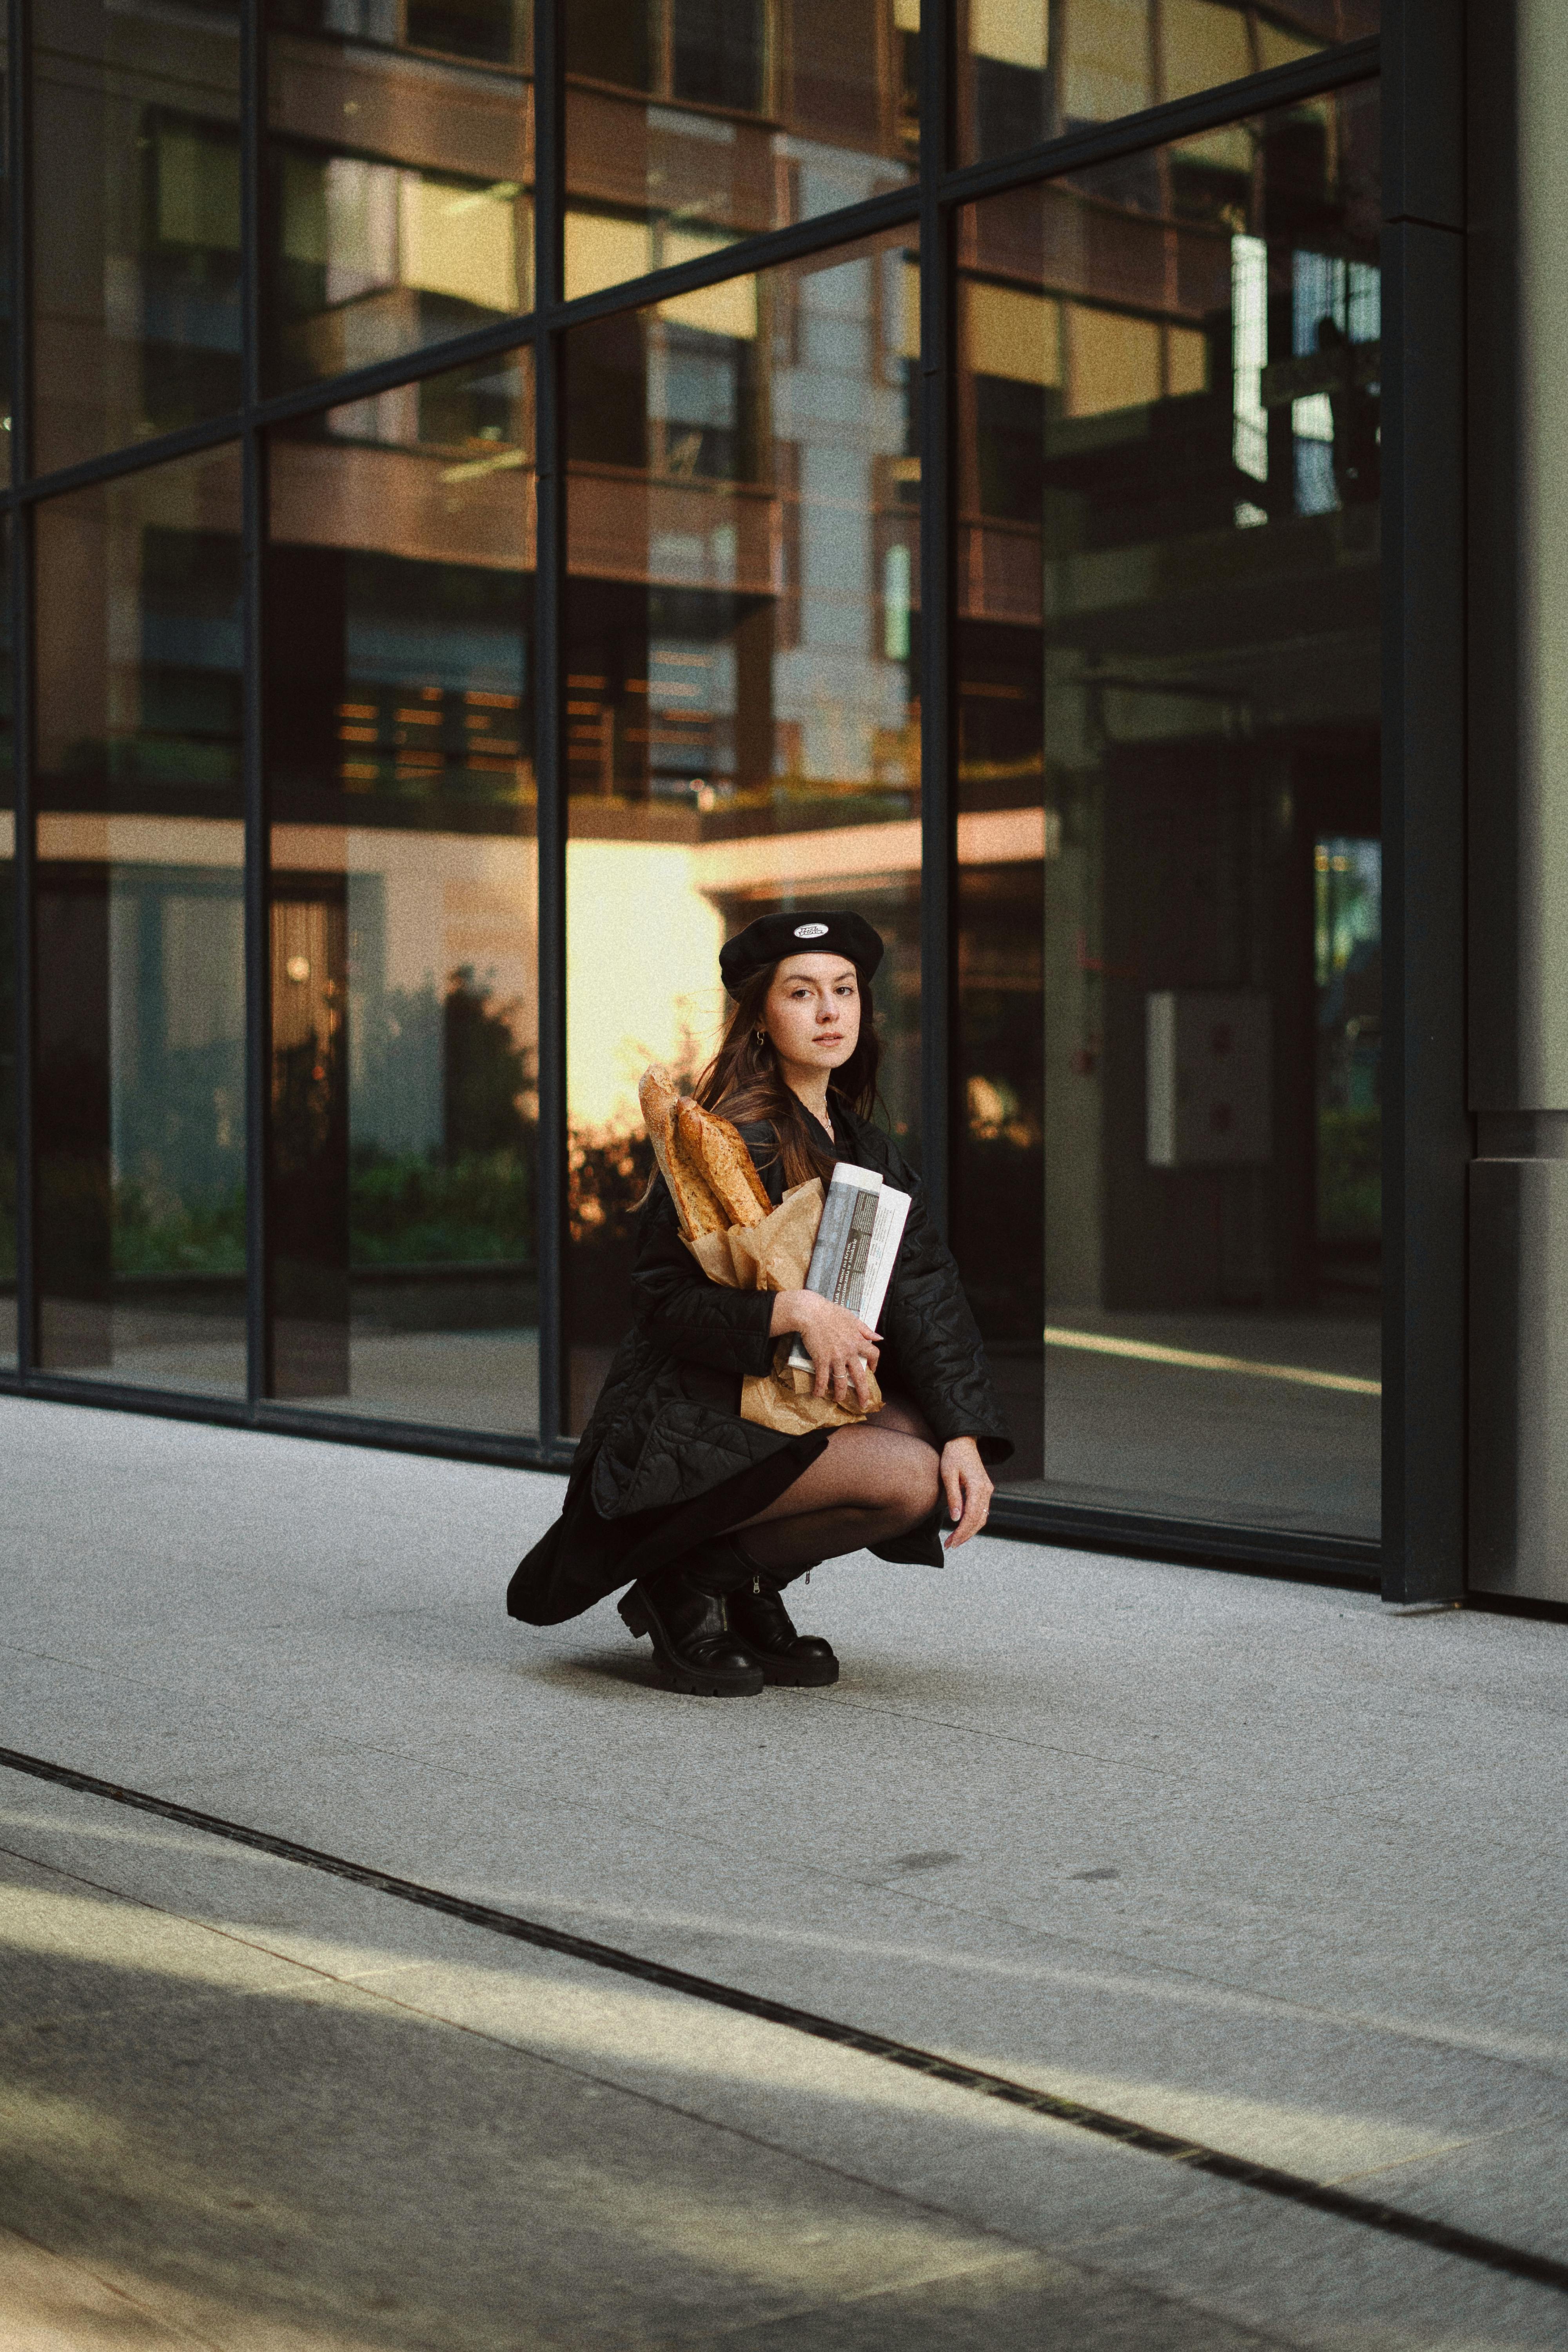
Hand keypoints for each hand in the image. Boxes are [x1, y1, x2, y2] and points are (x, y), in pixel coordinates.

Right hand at [771, 1289, 880, 1410]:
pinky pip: (822, 1379)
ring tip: (839, 1400)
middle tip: (864, 1403)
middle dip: (863, 1392)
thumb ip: (866, 1330)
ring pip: (841, 1381)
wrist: (811, 1313)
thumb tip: (879, 1338)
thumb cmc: (831, 1312)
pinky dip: (820, 1388)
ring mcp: (835, 1358)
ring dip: (840, 1394)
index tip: (872, 1370)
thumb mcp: (852, 1318)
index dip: (874, 1363)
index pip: (873, 1354)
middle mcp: (849, 1352)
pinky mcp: (821, 1360)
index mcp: (857, 1340)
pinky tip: (818, 1394)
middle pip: (860, 1376)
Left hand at [940, 1438, 992, 1547]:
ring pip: (982, 1517)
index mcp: (978, 1486)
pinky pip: (981, 1510)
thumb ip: (953, 1497)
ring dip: (969, 1530)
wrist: (963, 1440)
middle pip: (979, 1520)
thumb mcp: (948, 1474)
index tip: (952, 1542)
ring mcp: (987, 1490)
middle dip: (965, 1535)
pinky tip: (961, 1527)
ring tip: (954, 1540)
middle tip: (950, 1545)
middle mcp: (986, 1490)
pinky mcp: (984, 1490)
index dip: (962, 1532)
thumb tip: (955, 1518)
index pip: (972, 1516)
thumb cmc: (953, 1455)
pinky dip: (973, 1521)